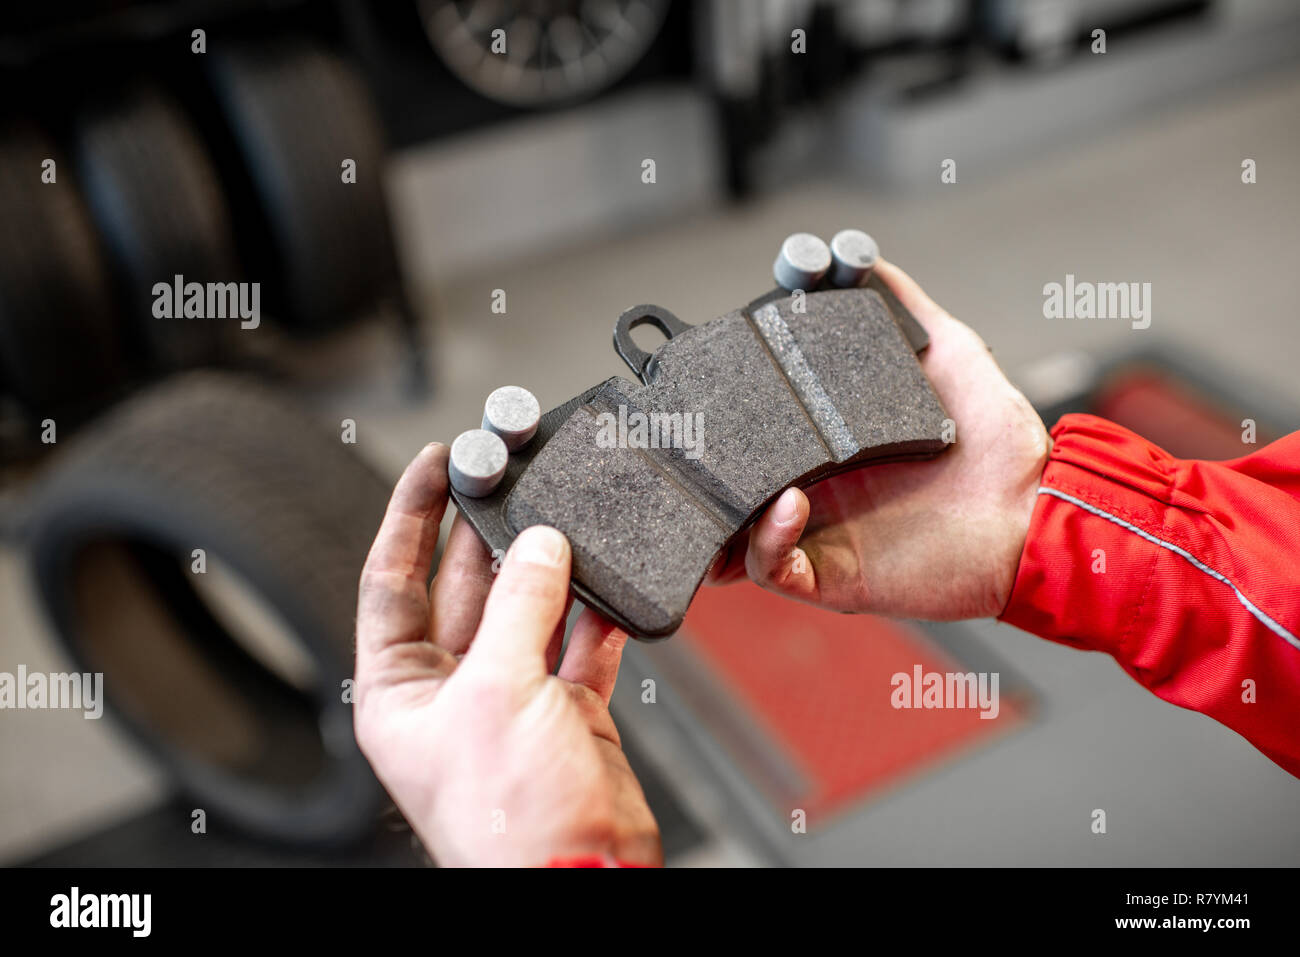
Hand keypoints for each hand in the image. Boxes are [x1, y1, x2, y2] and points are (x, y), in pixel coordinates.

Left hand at [353, 444, 660, 866]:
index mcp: (400, 692)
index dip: (409, 517)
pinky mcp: (566, 710)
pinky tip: (608, 578)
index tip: (433, 463)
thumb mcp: (499, 694)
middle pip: (465, 588)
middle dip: (488, 532)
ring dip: (548, 567)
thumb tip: (540, 547)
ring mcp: (512, 698)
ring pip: (528, 609)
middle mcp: (451, 690)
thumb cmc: (510, 824)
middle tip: (509, 475)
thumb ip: (521, 609)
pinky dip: (597, 612)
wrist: (584, 878)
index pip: (391, 582)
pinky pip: (580, 642)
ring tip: (563, 513)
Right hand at [707, 260, 1050, 620]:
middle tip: (691, 443)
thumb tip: (867, 261)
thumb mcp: (949, 355)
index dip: (729, 423)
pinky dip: (769, 538)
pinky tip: (788, 501)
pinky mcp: (835, 576)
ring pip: (740, 536)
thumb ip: (906, 310)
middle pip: (738, 490)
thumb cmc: (1000, 447)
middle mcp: (821, 494)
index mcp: (834, 449)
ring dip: (723, 515)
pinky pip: (776, 567)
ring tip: (729, 481)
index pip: (762, 439)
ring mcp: (823, 536)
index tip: (712, 390)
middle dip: (707, 476)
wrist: (1033, 510)